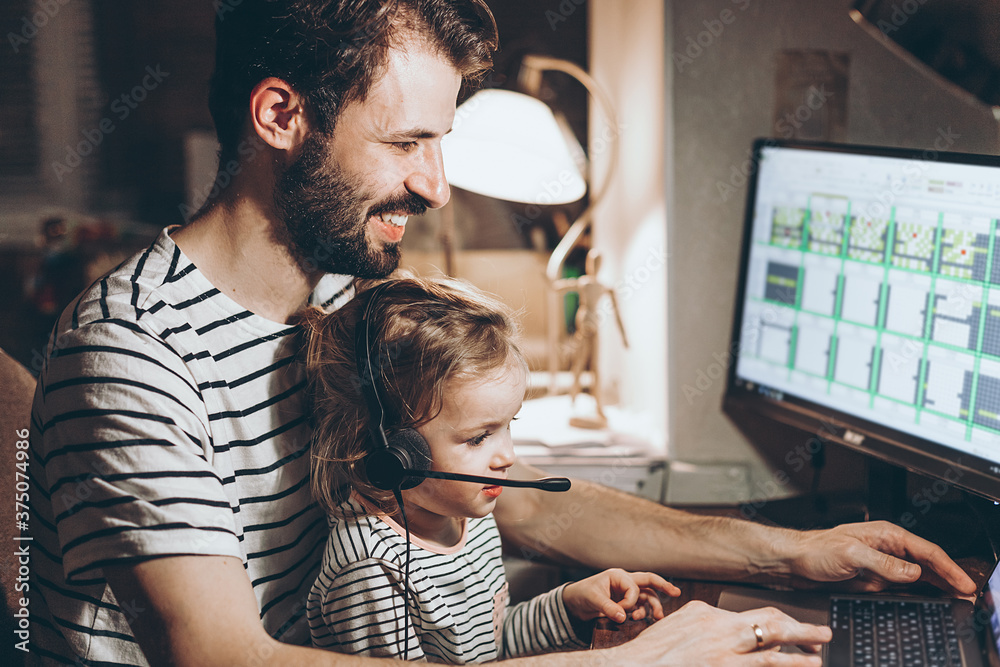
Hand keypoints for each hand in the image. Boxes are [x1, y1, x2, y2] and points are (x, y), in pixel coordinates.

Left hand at [563, 568, 680, 622]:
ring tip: (658, 618)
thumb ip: (608, 607)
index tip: (621, 612)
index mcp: (618, 575)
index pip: (634, 587)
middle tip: (677, 592)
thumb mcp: (593, 599)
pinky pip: (640, 605)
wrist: (574, 602)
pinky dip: (643, 612)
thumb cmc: (582, 594)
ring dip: (653, 606)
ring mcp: (627, 592)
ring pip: (647, 596)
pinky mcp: (626, 602)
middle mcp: (625, 582)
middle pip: (648, 581)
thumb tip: (624, 617)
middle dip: (663, 586)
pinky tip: (640, 619)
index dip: (630, 602)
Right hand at [603, 600, 831, 665]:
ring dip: (800, 653)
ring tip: (818, 654)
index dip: (780, 619)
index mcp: (708, 614)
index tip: (792, 625)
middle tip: (822, 633)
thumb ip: (706, 622)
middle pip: (770, 624)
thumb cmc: (652, 651)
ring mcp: (723, 655)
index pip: (753, 613)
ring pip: (772, 650)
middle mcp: (719, 630)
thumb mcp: (679, 624)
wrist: (633, 665)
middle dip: (799, 628)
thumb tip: (729, 624)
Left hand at [786, 521, 976, 596]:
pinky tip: (932, 597)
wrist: (794, 560)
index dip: (948, 567)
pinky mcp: (875, 577)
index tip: (963, 582)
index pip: (926, 550)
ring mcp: (883, 563)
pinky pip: (905, 584)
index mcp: (885, 534)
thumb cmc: (815, 549)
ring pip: (920, 574)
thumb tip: (913, 572)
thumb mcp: (851, 555)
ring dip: (939, 584)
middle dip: (950, 576)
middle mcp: (887, 547)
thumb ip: (884, 564)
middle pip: (928, 562)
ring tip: (958, 596)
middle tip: (968, 593)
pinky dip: (921, 591)